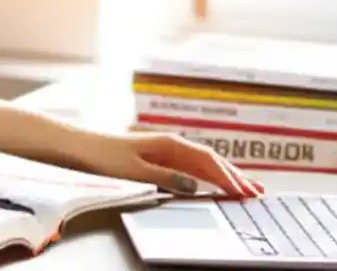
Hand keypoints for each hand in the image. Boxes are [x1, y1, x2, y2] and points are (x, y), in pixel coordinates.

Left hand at [82, 131, 264, 197]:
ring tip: (245, 188)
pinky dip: (207, 176)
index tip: (244, 193)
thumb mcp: (135, 170)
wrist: (79, 146)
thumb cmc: (103, 156)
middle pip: (211, 160)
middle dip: (235, 176)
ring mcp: (165, 150)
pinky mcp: (158, 158)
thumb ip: (166, 177)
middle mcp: (171, 144)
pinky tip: (214, 184)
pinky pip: (190, 167)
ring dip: (225, 176)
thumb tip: (195, 185)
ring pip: (203, 164)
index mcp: (169, 144)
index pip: (208, 161)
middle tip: (257, 193)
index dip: (228, 177)